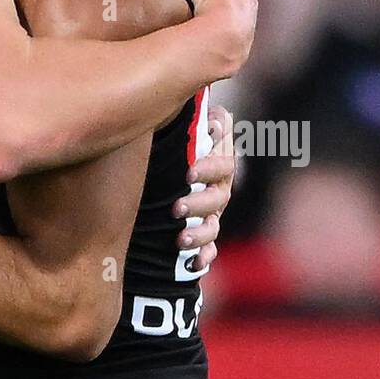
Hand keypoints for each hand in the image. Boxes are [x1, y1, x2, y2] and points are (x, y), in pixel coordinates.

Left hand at [173, 105, 234, 272]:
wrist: (156, 173)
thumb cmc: (169, 144)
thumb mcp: (178, 129)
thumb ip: (195, 118)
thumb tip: (211, 116)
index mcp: (214, 160)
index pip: (223, 163)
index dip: (210, 166)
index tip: (189, 172)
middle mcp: (217, 187)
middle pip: (218, 197)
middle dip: (199, 203)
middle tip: (177, 208)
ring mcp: (211, 212)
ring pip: (213, 225)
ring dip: (200, 233)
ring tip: (180, 239)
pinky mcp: (200, 234)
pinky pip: (209, 249)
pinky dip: (204, 256)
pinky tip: (195, 263)